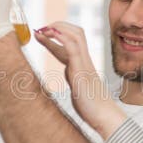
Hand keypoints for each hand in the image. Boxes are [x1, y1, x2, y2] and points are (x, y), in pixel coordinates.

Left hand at [35, 22, 125, 138]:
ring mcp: (84, 64)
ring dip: (58, 29)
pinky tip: (52, 35)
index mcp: (82, 64)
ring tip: (43, 29)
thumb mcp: (78, 87)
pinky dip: (62, 38)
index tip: (39, 34)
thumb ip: (73, 77)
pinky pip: (73, 48)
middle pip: (76, 33)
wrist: (103, 116)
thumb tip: (67, 72)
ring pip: (76, 36)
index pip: (69, 43)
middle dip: (58, 26)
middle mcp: (84, 60)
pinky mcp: (81, 70)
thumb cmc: (92, 106)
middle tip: (40, 29)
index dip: (54, 37)